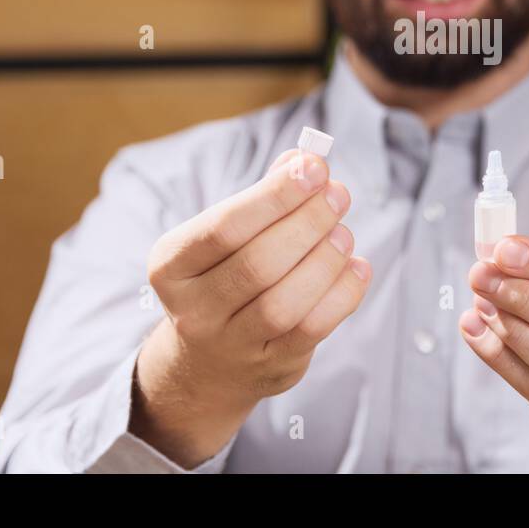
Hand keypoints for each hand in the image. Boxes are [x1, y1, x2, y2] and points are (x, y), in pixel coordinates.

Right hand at [133, 147, 371, 466]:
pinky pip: (312, 330)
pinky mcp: (270, 368)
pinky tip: (357, 266)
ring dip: (325, 259)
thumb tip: (304, 160)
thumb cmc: (224, 277)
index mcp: (170, 266)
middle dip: (307, 222)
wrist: (207, 364)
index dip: (275, 195)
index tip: (315, 166)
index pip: (223, 227)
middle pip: (258, 264)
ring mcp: (230, 346)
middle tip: (338, 195)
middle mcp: (193, 311)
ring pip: (284, 303)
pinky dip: (343, 293)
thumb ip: (264, 196)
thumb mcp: (226, 237)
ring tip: (344, 232)